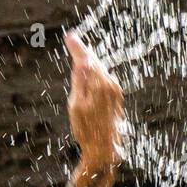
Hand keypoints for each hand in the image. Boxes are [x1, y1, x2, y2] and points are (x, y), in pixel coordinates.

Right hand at [64, 32, 124, 177]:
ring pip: (100, 69)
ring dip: (89, 63)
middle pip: (94, 61)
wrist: (104, 149)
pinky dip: (95, 73)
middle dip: (82, 51)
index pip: (86, 59)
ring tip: (79, 54)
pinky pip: (104, 78)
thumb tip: (81, 62)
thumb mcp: (76, 106)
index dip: (76, 47)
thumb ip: (79, 82)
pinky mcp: (117, 96)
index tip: (69, 37)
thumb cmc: (87, 130)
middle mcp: (110, 83)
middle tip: (72, 40)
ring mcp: (115, 89)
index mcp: (99, 83)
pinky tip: (89, 73)